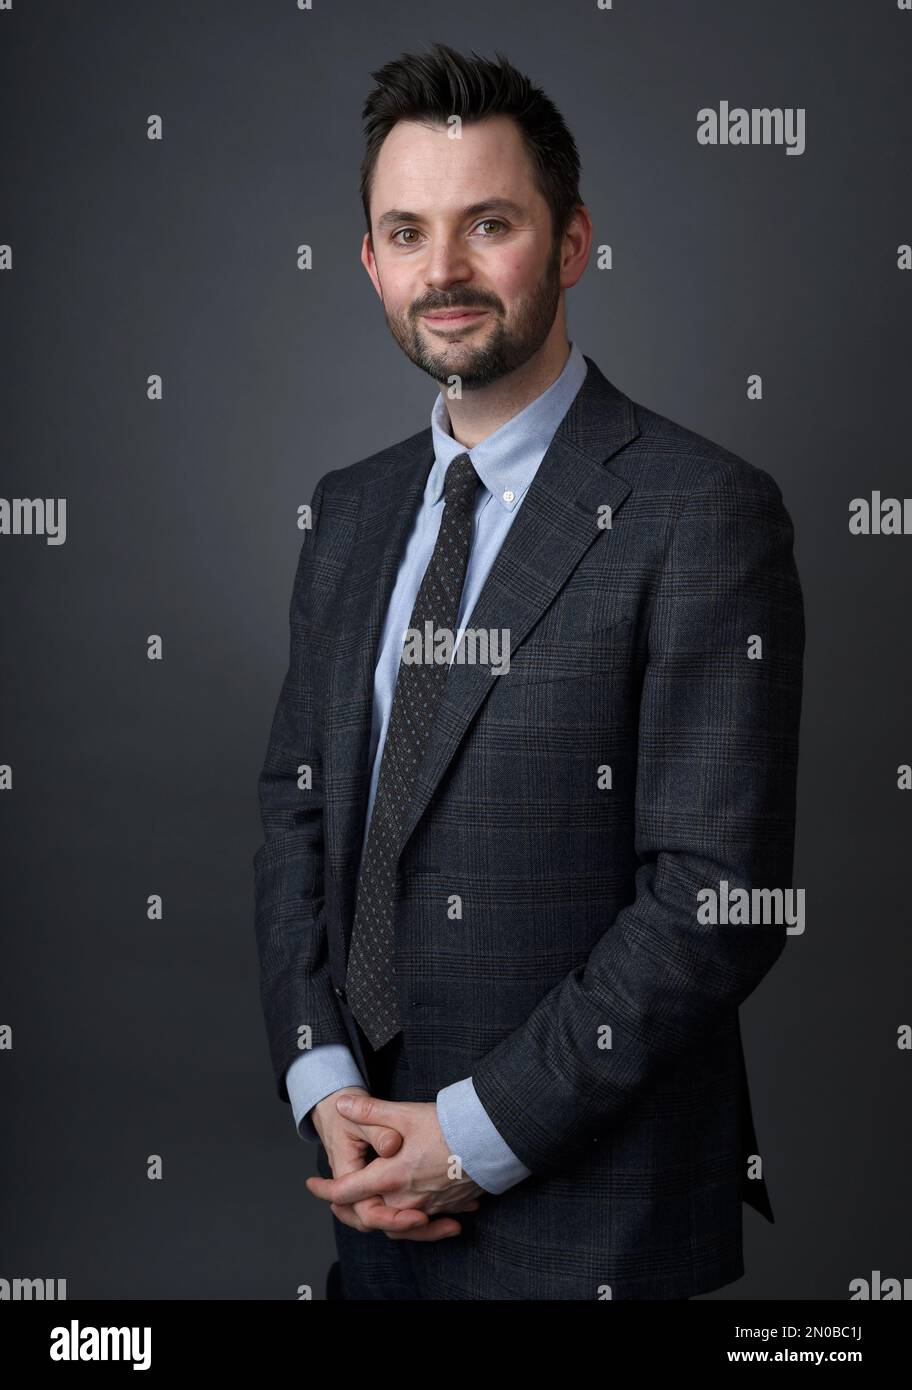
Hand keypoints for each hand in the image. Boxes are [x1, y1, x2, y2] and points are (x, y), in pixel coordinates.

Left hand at [307, 1093, 484, 1241]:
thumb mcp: (405, 1113)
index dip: (326, 1190)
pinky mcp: (447, 1206)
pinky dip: (412, 1218)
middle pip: (370, 1214)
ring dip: (381, 1217)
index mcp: (391, 1176)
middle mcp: (407, 1198)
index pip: (348, 1192)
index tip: (313, 1185)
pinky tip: (414, 1208)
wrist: (492, 1139)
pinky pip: (423, 1221)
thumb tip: (342, 1104)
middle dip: (350, 1209)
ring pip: (396, 1223)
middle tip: (336, 1201)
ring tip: (371, 1207)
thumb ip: (370, 1110)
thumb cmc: (449, 1125)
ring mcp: (428, 1206)